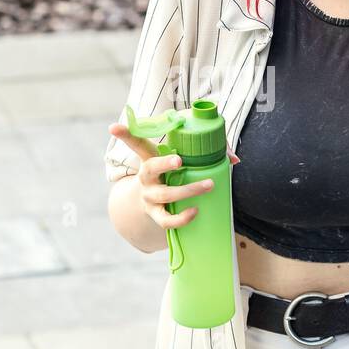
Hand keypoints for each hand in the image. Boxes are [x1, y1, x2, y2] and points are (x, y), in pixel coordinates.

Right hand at [108, 122, 239, 231]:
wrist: (150, 204)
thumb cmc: (170, 176)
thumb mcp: (177, 162)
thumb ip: (206, 155)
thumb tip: (235, 159)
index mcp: (149, 158)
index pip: (136, 143)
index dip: (125, 134)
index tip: (113, 128)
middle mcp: (146, 177)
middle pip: (150, 168)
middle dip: (164, 163)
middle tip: (179, 160)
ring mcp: (149, 198)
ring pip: (165, 194)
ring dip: (188, 190)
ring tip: (209, 185)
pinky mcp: (156, 216)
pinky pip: (167, 220)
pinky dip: (181, 218)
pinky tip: (195, 211)